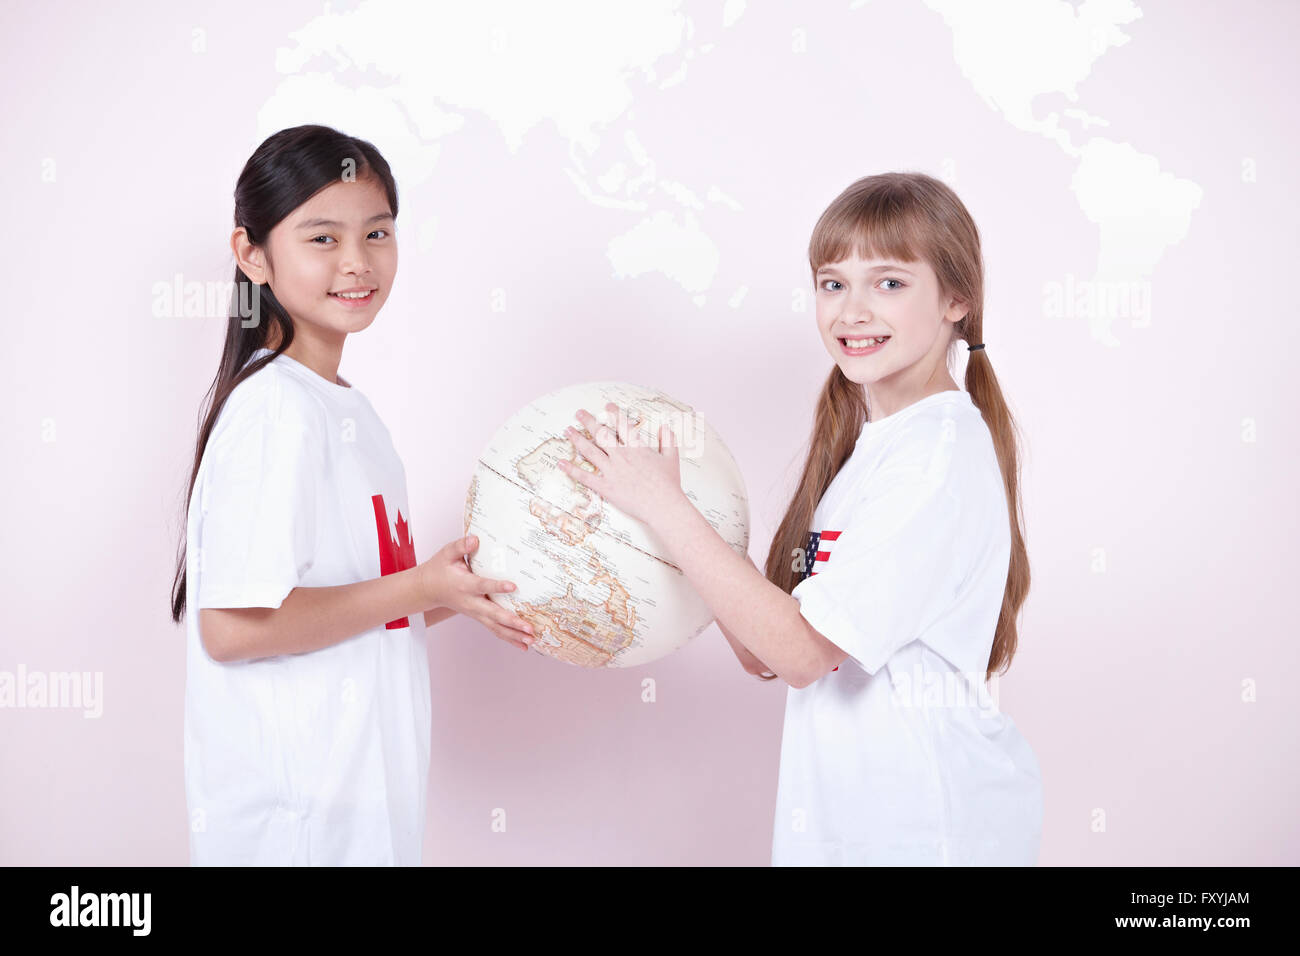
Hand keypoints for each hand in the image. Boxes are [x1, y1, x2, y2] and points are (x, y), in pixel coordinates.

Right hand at [419, 534, 535, 650]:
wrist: (428, 589)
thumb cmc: (440, 569)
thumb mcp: (447, 554)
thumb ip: (461, 546)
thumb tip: (475, 539)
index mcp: (464, 585)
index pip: (482, 586)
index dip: (497, 586)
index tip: (513, 586)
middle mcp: (471, 602)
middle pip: (493, 614)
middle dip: (512, 622)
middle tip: (529, 628)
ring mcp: (475, 613)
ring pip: (495, 627)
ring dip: (514, 635)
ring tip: (531, 640)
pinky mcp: (478, 617)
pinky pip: (495, 629)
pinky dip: (509, 638)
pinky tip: (524, 645)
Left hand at [557, 403, 683, 526]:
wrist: (663, 505)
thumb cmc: (668, 484)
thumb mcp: (671, 458)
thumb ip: (668, 440)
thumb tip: (665, 427)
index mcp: (636, 448)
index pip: (623, 426)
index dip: (614, 414)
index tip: (607, 407)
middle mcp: (621, 456)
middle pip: (601, 434)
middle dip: (588, 422)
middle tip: (578, 413)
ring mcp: (612, 471)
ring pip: (590, 451)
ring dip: (577, 439)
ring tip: (567, 430)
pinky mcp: (606, 487)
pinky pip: (585, 477)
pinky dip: (572, 470)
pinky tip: (561, 463)